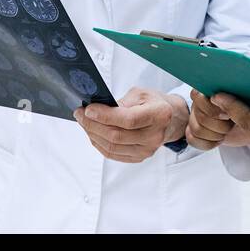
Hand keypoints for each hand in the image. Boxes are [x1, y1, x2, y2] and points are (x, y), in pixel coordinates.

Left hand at [73, 86, 187, 162]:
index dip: (105, 115)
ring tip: (84, 122)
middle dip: (93, 124)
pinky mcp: (139, 157)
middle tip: (80, 114)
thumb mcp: (141, 93)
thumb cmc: (154, 103)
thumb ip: (121, 102)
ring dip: (93, 134)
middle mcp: (155, 135)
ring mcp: (147, 150)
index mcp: (159, 115)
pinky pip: (113, 154)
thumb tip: (97, 110)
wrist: (169, 119)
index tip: (88, 109)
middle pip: (117, 136)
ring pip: (112, 147)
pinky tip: (93, 133)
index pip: (128, 120)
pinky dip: (99, 143)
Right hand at [185, 88, 249, 149]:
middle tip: (231, 123)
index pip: (197, 96)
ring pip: (196, 130)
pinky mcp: (196, 131)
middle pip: (200, 117)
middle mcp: (199, 102)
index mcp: (209, 89)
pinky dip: (208, 143)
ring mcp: (195, 117)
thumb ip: (232, 99)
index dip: (212, 109)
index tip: (227, 115)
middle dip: (219, 125)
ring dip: (215, 135)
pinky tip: (219, 139)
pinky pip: (192, 140)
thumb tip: (217, 96)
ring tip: (227, 131)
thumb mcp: (245, 102)